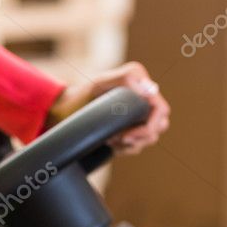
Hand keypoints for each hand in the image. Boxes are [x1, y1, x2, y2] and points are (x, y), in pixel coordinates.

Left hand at [47, 61, 170, 155]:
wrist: (65, 112)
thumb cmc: (82, 95)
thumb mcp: (100, 83)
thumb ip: (126, 79)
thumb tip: (149, 90)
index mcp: (141, 85)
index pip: (161, 109)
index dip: (150, 126)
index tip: (127, 136)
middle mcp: (143, 99)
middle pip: (160, 125)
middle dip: (140, 137)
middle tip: (117, 140)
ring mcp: (138, 115)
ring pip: (149, 138)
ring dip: (130, 144)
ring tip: (109, 139)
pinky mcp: (130, 130)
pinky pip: (137, 145)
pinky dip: (123, 148)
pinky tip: (108, 142)